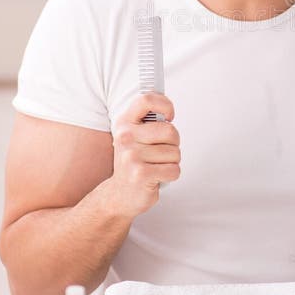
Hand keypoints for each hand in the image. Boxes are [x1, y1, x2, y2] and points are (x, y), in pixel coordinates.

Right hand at [110, 92, 180, 217]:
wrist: (119, 194)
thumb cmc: (133, 162)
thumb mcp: (134, 136)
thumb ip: (148, 121)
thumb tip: (168, 111)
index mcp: (124, 123)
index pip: (147, 100)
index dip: (165, 105)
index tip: (169, 117)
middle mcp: (125, 137)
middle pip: (170, 131)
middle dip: (174, 143)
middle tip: (161, 152)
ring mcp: (131, 156)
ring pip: (175, 152)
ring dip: (172, 161)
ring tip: (156, 165)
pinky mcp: (140, 174)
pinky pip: (174, 170)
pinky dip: (172, 175)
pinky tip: (158, 176)